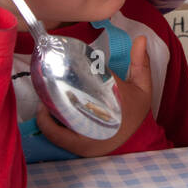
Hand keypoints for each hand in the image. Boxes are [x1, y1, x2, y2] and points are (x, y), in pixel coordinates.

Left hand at [34, 35, 153, 156]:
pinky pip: (57, 138)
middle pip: (65, 112)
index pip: (85, 92)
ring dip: (46, 112)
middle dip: (51, 98)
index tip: (59, 69)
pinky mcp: (79, 150)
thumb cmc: (136, 112)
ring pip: (57, 128)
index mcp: (112, 110)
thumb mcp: (143, 87)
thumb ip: (141, 63)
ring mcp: (87, 142)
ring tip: (44, 96)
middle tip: (46, 83)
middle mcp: (97, 128)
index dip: (68, 81)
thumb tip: (140, 37)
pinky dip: (48, 126)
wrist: (140, 140)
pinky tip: (46, 112)